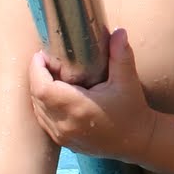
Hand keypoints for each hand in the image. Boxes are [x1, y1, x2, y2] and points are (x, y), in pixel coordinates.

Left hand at [27, 27, 155, 161]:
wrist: (138, 142)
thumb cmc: (133, 111)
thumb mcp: (128, 81)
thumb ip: (121, 55)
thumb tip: (119, 31)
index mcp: (78, 108)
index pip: (41, 88)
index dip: (36, 69)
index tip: (43, 55)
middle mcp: (66, 124)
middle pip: (36, 97)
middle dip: (37, 77)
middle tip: (48, 62)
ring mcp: (63, 136)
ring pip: (37, 110)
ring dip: (39, 92)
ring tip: (51, 76)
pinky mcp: (64, 142)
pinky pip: (44, 121)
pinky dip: (44, 106)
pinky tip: (55, 95)